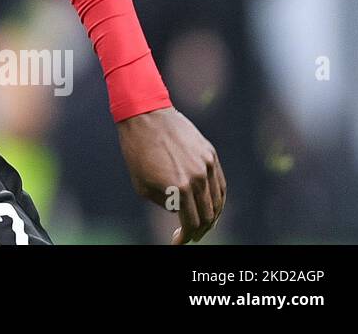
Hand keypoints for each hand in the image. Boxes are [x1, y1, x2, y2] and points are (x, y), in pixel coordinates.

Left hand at [117, 107, 225, 243]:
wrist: (145, 114)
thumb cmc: (137, 150)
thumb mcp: (142, 184)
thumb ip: (165, 203)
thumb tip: (179, 212)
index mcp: (178, 188)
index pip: (190, 223)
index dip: (185, 237)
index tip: (178, 242)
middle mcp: (197, 178)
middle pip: (207, 216)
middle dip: (199, 231)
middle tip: (190, 236)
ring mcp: (207, 165)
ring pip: (218, 202)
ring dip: (211, 218)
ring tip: (202, 225)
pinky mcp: (211, 154)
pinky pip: (220, 183)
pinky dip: (218, 199)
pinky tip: (211, 206)